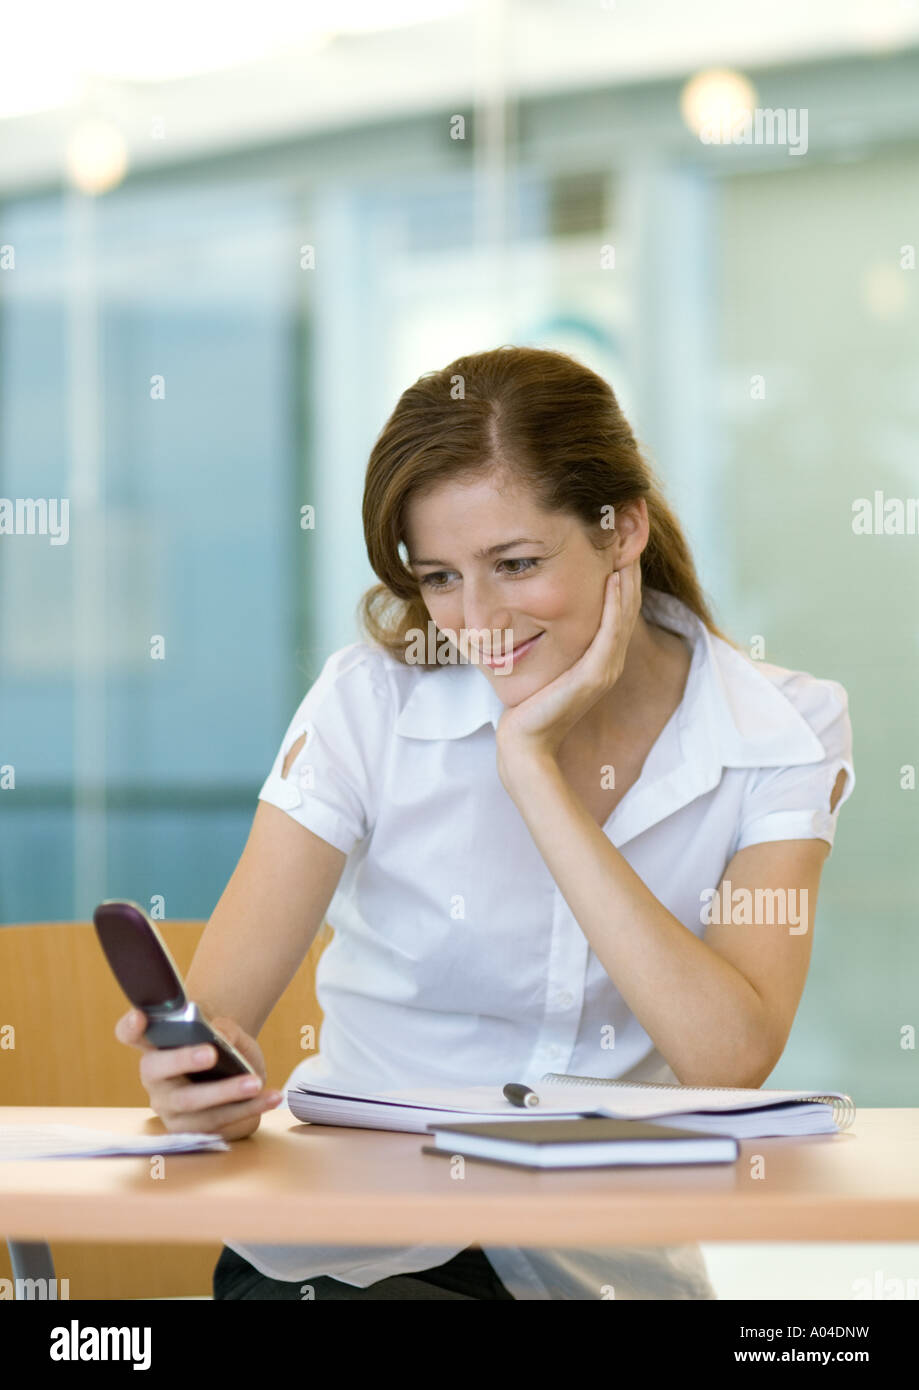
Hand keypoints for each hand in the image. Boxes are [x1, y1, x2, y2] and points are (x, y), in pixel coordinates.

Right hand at [115, 1007, 281, 1140]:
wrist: (235, 1073)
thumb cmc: (223, 1046)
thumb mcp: (227, 1032)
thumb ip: (224, 1030)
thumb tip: (224, 1038)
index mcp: (155, 1046)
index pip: (130, 1034)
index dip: (131, 1027)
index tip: (140, 1016)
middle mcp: (154, 1077)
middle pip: (157, 1070)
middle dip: (184, 1060)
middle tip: (210, 1053)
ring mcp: (168, 1107)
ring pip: (191, 1103)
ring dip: (226, 1093)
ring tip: (255, 1082)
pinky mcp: (188, 1129)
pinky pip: (216, 1123)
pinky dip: (248, 1109)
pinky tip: (271, 1097)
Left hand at [495, 559, 642, 765]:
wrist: (524, 743)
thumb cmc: (526, 706)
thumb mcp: (541, 665)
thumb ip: (545, 641)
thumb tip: (529, 614)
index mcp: (599, 658)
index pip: (616, 609)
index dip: (619, 576)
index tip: (614, 544)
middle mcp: (608, 661)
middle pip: (626, 606)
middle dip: (628, 569)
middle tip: (627, 534)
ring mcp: (605, 668)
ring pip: (623, 614)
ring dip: (627, 579)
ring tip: (628, 548)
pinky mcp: (595, 674)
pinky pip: (611, 632)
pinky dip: (615, 604)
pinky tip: (614, 580)